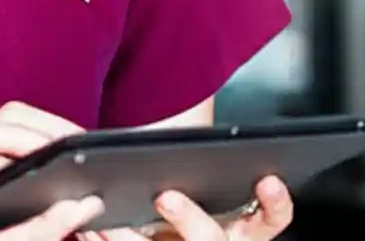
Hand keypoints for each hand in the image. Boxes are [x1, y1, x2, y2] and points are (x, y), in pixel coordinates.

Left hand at [76, 176, 292, 240]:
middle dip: (190, 219)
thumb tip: (169, 133)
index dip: (274, 202)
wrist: (161, 232)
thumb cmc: (181, 202)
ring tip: (106, 220)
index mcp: (243, 228)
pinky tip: (89, 228)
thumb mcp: (200, 182)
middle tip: (165, 196)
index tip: (266, 179)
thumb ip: (196, 164)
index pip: (272, 219)